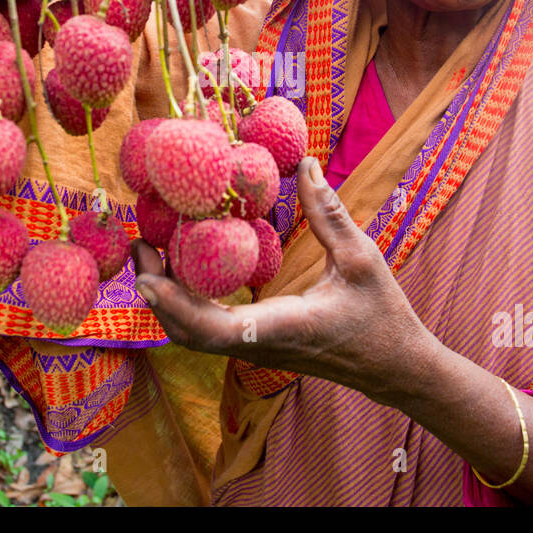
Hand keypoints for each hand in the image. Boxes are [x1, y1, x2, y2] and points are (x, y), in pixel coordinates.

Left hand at [132, 156, 438, 404]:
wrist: (394, 368)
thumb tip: (307, 164)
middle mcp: (259, 345)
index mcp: (282, 327)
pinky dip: (187, 303)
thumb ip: (330, 213)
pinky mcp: (257, 346)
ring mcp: (255, 349)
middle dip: (156, 293)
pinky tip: (182, 268)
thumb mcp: (360, 258)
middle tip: (138, 245)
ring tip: (149, 252)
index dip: (176, 307)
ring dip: (167, 299)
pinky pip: (210, 329)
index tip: (147, 279)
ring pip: (195, 335)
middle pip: (189, 333)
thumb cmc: (381, 315)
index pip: (215, 329)